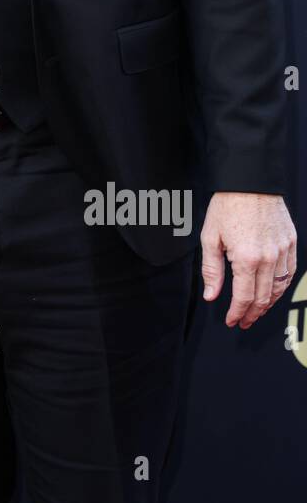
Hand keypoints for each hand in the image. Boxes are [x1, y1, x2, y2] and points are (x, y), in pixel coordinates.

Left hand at [200, 192, 296, 328]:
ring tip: (256, 311)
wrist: (250, 181)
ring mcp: (283, 250)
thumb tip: (212, 296)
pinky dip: (281, 287)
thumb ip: (211, 270)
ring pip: (279, 288)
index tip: (231, 320)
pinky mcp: (291, 243)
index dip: (237, 313)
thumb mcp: (210, 237)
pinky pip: (289, 272)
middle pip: (262, 298)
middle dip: (252, 314)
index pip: (244, 298)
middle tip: (243, 322)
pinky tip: (272, 292)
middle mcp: (268, 258)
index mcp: (246, 258)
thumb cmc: (228, 205)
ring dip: (267, 304)